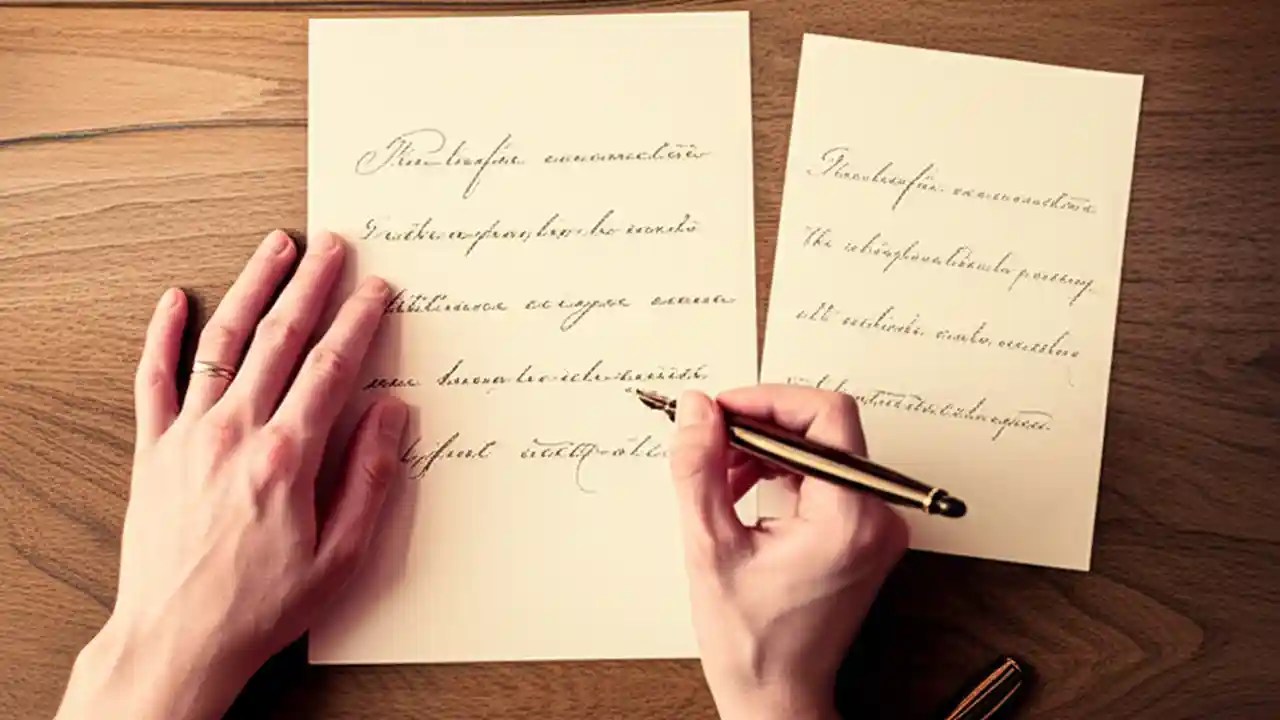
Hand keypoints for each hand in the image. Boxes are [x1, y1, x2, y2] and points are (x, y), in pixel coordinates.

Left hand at [56, 230, 405, 719]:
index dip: (359, 320)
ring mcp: (188, 437)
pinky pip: (154, 380)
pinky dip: (162, 336)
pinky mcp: (154, 452)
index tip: (377, 289)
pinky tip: (174, 301)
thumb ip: (370, 478)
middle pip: (279, 338)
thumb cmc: (260, 606)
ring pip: (221, 342)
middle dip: (312, 284)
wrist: (177, 640)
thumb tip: (391, 413)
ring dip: (251, 288)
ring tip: (274, 247)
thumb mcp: (340, 557)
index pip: (332, 367)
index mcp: (287, 456)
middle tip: (332, 244)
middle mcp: (234, 433)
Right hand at [668, 386, 908, 719]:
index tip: (725, 411)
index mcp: (847, 519)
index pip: (827, 416)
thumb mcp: (709, 548)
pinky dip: (782, 474)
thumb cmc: (751, 642)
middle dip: (761, 426)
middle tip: (712, 438)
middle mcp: (876, 518)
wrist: (778, 697)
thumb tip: (696, 411)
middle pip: (825, 430)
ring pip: (822, 451)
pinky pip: (824, 478)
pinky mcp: (864, 535)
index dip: (771, 400)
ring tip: (721, 474)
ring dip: (767, 450)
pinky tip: (741, 491)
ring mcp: (875, 528)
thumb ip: (699, 469)